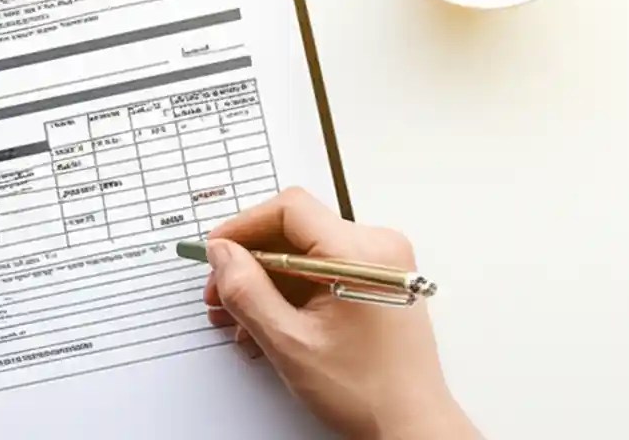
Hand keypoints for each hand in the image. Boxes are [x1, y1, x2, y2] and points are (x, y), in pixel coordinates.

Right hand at [204, 189, 478, 439]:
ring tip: (237, 317)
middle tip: (218, 293)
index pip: (289, 210)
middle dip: (249, 262)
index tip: (216, 250)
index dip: (244, 226)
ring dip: (265, 282)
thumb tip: (221, 253)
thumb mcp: (290, 342)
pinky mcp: (376, 281)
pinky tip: (266, 323)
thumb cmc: (366, 392)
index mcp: (360, 254)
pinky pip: (322, 270)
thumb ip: (247, 292)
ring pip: (304, 253)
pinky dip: (290, 292)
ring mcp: (380, 264)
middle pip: (294, 231)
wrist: (412, 427)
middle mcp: (377, 247)